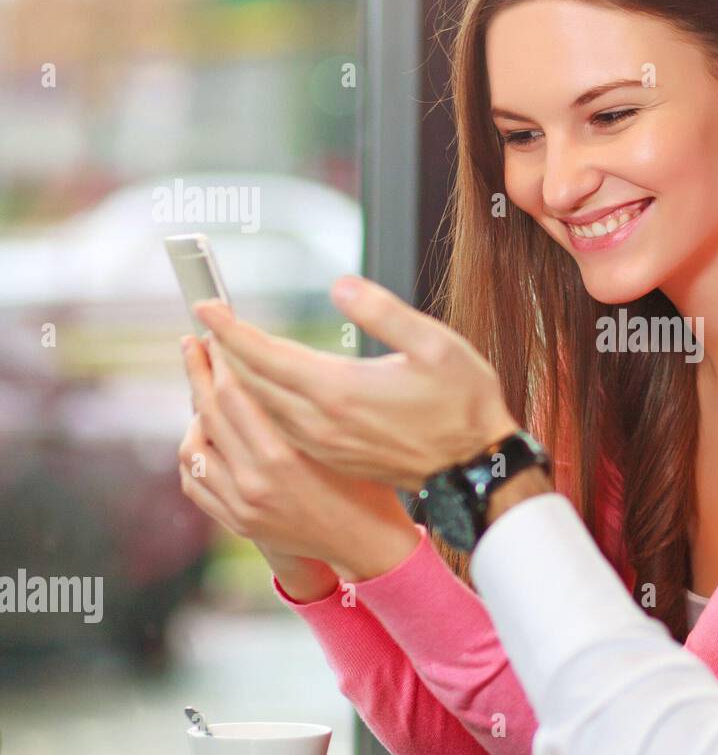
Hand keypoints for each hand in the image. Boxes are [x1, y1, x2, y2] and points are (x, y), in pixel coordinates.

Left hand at [177, 334, 421, 581]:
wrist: (369, 542)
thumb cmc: (369, 482)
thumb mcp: (343, 436)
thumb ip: (301, 401)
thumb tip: (264, 356)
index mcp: (285, 457)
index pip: (234, 393)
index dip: (221, 356)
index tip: (215, 330)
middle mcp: (255, 482)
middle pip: (208, 412)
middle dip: (199, 371)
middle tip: (195, 344)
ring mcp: (242, 505)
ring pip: (191, 447)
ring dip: (194, 413)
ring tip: (206, 391)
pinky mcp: (237, 521)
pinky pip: (194, 481)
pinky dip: (195, 453)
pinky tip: (207, 434)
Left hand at [191, 277, 518, 491]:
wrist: (477, 469)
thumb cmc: (464, 404)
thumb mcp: (436, 345)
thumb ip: (383, 311)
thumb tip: (339, 285)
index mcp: (340, 391)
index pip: (266, 355)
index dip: (232, 329)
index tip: (206, 307)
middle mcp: (323, 424)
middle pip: (252, 387)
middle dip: (223, 354)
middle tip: (204, 327)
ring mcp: (326, 447)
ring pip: (261, 414)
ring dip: (235, 385)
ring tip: (220, 358)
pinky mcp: (334, 459)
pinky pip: (277, 433)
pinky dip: (258, 412)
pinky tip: (258, 399)